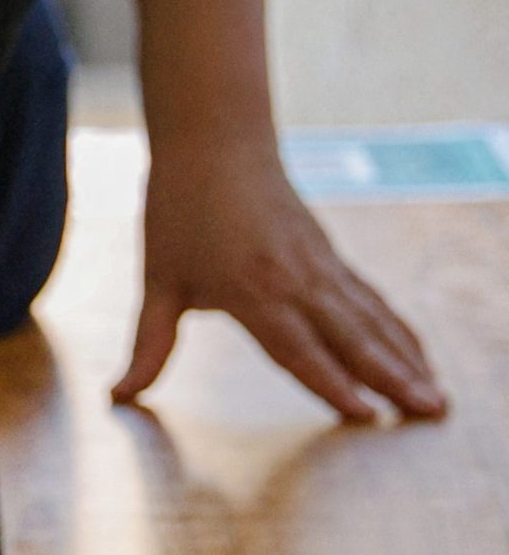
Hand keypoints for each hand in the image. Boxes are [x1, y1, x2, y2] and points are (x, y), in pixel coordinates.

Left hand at [114, 135, 446, 421]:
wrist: (212, 138)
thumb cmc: (180, 206)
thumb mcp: (158, 278)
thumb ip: (149, 344)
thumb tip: (117, 395)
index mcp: (252, 288)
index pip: (297, 346)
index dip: (331, 383)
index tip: (366, 416)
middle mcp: (295, 278)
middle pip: (351, 337)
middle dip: (392, 378)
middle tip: (430, 414)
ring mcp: (318, 264)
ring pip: (370, 319)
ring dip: (405, 358)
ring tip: (437, 399)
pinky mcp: (328, 254)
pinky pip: (369, 299)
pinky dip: (396, 329)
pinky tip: (417, 355)